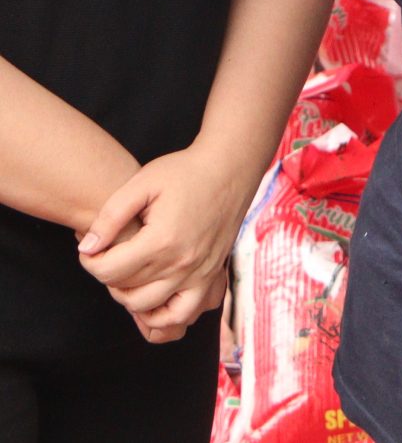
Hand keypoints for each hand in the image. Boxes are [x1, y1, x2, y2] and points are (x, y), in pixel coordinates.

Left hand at [80, 145, 259, 339]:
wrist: (231, 169)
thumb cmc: (185, 172)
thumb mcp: (142, 183)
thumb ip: (110, 217)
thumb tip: (87, 248)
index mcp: (162, 240)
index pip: (108, 271)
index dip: (90, 261)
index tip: (92, 247)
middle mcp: (181, 264)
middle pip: (125, 291)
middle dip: (107, 275)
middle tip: (110, 254)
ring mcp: (199, 274)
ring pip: (148, 308)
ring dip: (129, 296)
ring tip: (128, 273)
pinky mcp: (211, 277)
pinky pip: (183, 315)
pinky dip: (162, 316)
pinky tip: (152, 297)